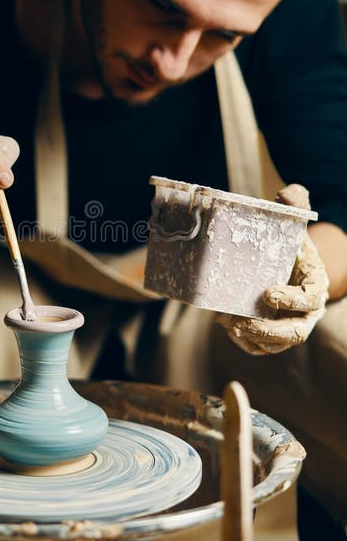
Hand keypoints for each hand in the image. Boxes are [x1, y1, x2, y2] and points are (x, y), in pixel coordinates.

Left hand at [215, 184, 328, 354]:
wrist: (284, 263)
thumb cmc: (289, 242)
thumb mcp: (293, 221)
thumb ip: (294, 204)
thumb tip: (287, 193)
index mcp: (315, 285)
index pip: (310, 299)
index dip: (291, 300)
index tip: (267, 293)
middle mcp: (308, 312)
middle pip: (295, 332)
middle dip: (269, 330)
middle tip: (242, 322)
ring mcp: (291, 325)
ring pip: (277, 345)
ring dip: (252, 339)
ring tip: (227, 324)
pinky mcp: (273, 335)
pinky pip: (261, 348)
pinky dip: (243, 342)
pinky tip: (225, 325)